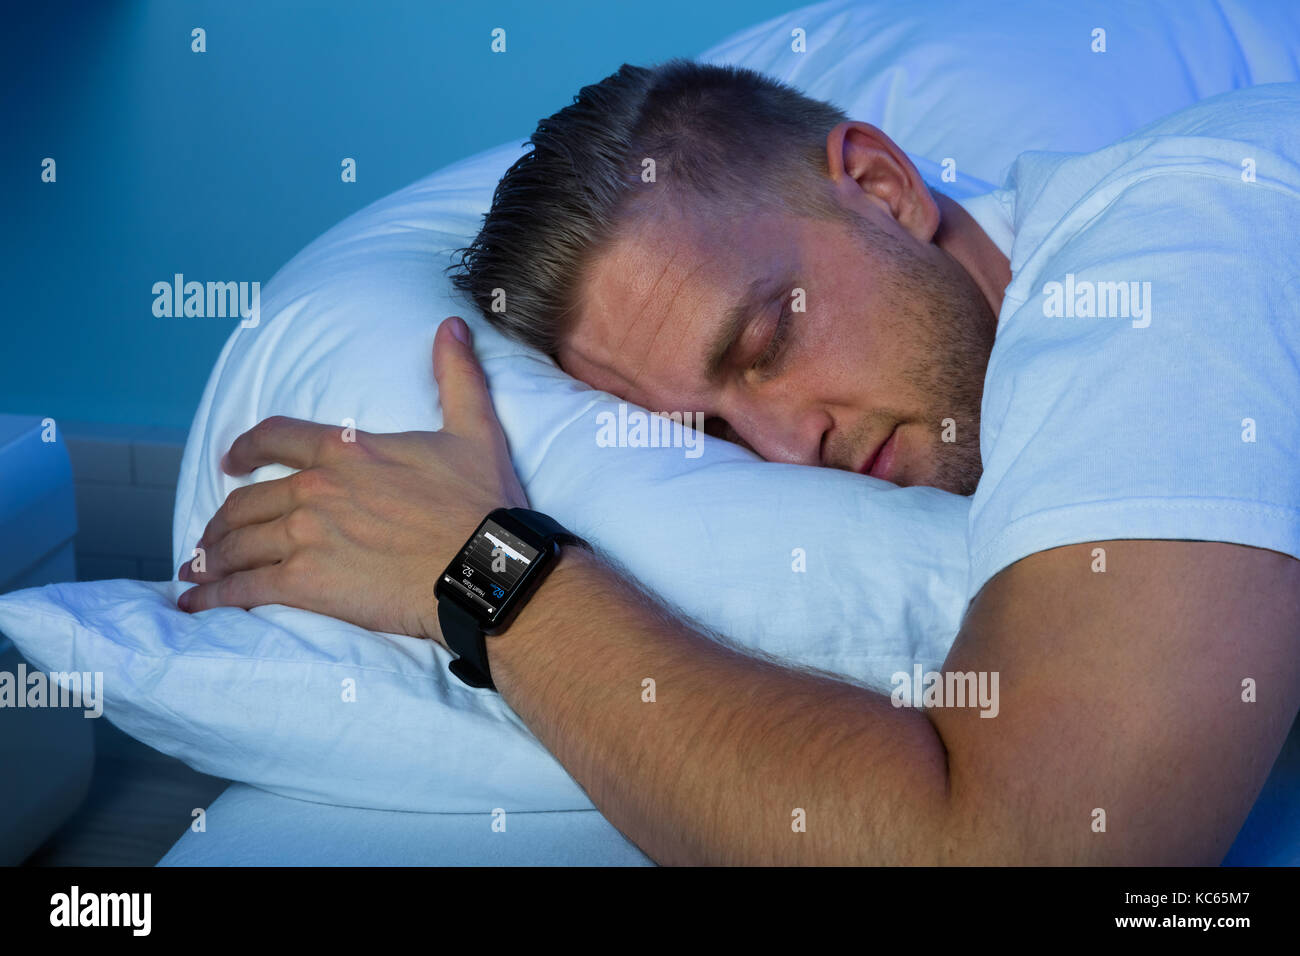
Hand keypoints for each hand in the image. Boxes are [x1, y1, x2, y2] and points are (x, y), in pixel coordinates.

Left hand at [177, 316, 527, 644]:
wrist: (483, 566)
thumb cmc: (480, 502)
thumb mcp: (474, 429)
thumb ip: (456, 376)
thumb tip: (452, 326)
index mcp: (345, 451)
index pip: (274, 438)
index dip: (245, 449)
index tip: (230, 462)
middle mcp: (314, 490)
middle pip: (246, 501)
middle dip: (222, 519)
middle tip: (213, 535)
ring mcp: (306, 537)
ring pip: (238, 544)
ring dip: (213, 557)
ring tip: (199, 569)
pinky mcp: (306, 584)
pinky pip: (244, 588)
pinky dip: (213, 596)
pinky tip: (194, 602)